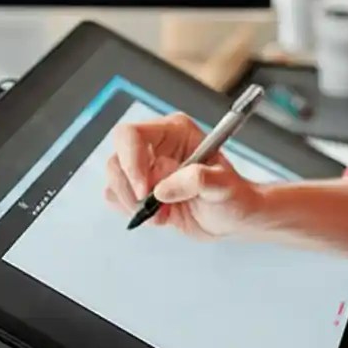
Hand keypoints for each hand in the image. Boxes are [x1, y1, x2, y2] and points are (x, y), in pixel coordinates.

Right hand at [103, 112, 262, 239]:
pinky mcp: (137, 188)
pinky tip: (159, 216)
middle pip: (116, 157)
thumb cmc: (233, 195)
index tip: (144, 191)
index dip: (131, 161)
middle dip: (129, 188)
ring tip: (162, 216)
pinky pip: (115, 196)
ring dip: (131, 203)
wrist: (232, 217)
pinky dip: (131, 210)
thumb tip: (162, 190)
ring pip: (114, 179)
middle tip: (150, 208)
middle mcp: (154, 145)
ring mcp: (144, 166)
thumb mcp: (224, 186)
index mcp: (173, 130)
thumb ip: (198, 180)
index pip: (132, 134)